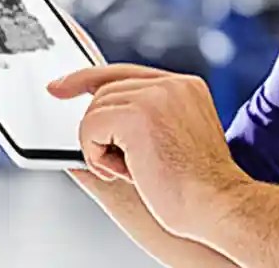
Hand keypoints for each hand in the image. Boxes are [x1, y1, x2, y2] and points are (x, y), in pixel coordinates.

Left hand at [48, 65, 251, 239]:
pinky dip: (96, 155)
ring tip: (131, 171)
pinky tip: (124, 172)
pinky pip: (90, 127)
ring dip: (101, 147)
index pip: (125, 72)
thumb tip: (96, 119)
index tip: (60, 86)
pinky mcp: (136, 114)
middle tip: (119, 164)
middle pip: (104, 90)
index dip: (88, 79)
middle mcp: (172, 85)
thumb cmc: (199, 190)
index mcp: (185, 87)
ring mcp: (155, 96)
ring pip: (95, 109)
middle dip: (98, 129)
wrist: (218, 205)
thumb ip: (146, 120)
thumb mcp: (175, 142)